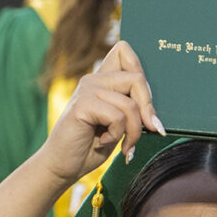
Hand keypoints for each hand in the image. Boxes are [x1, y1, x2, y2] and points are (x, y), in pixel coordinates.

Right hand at [39, 41, 164, 186]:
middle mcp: (94, 80)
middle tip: (149, 131)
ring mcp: (87, 90)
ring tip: (125, 146)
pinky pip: (117, 117)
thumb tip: (155, 114)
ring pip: (130, 104)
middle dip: (148, 109)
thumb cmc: (90, 146)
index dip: (141, 70)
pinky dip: (116, 135)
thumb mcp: (117, 125)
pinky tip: (102, 142)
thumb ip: (131, 109)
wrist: (61, 166)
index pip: (124, 50)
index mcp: (102, 80)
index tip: (143, 103)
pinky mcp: (82, 105)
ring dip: (134, 132)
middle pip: (137, 78)